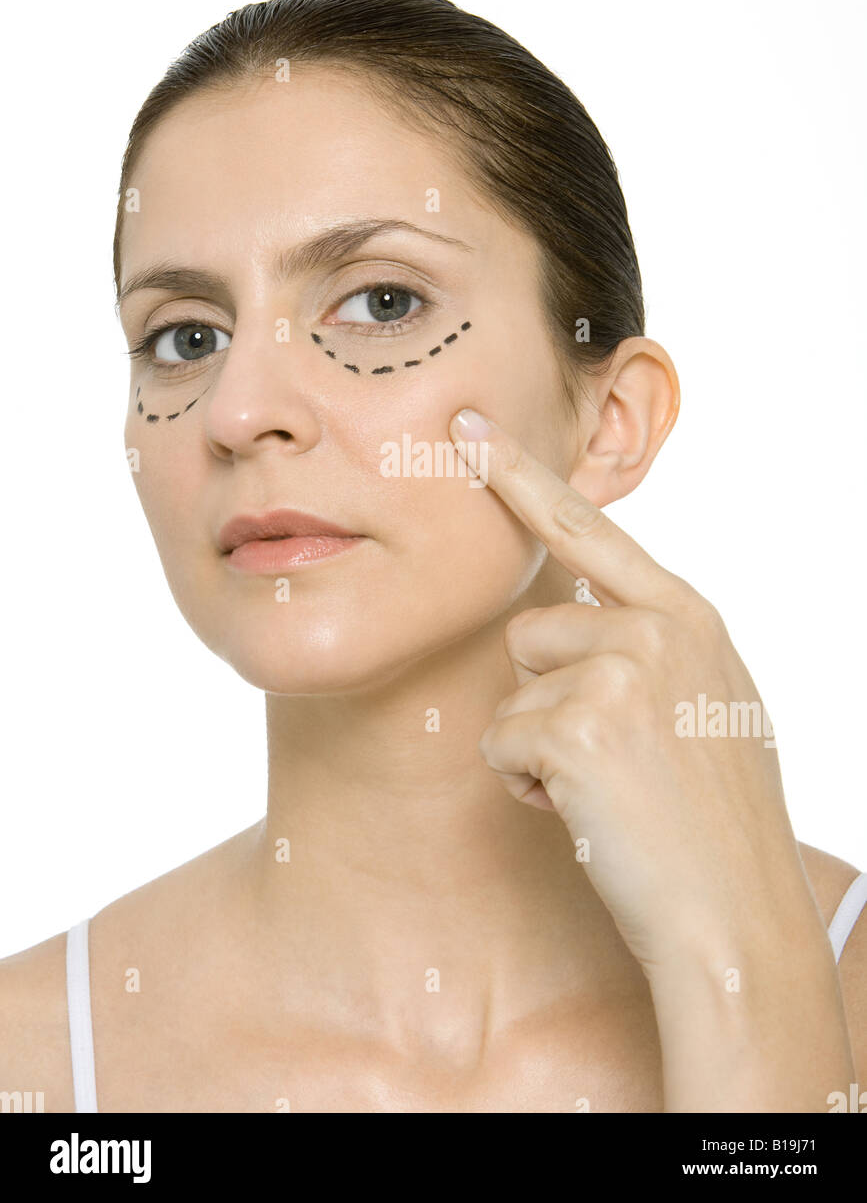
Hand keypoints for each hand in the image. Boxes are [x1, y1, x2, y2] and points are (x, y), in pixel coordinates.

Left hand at [450, 407, 812, 978]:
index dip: (520, 476)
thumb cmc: (715, 819)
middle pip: (528, 632)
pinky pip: (501, 742)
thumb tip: (579, 616)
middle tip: (614, 758)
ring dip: (538, 745)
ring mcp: (620, 671)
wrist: (733, 915)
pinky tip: (588, 813)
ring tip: (607, 786)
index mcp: (687, 614)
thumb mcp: (709, 702)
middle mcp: (656, 627)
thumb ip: (653, 646)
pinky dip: (528, 786)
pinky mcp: (578, 726)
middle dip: (547, 698)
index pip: (589, 529)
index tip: (465, 424)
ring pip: (512, 690)